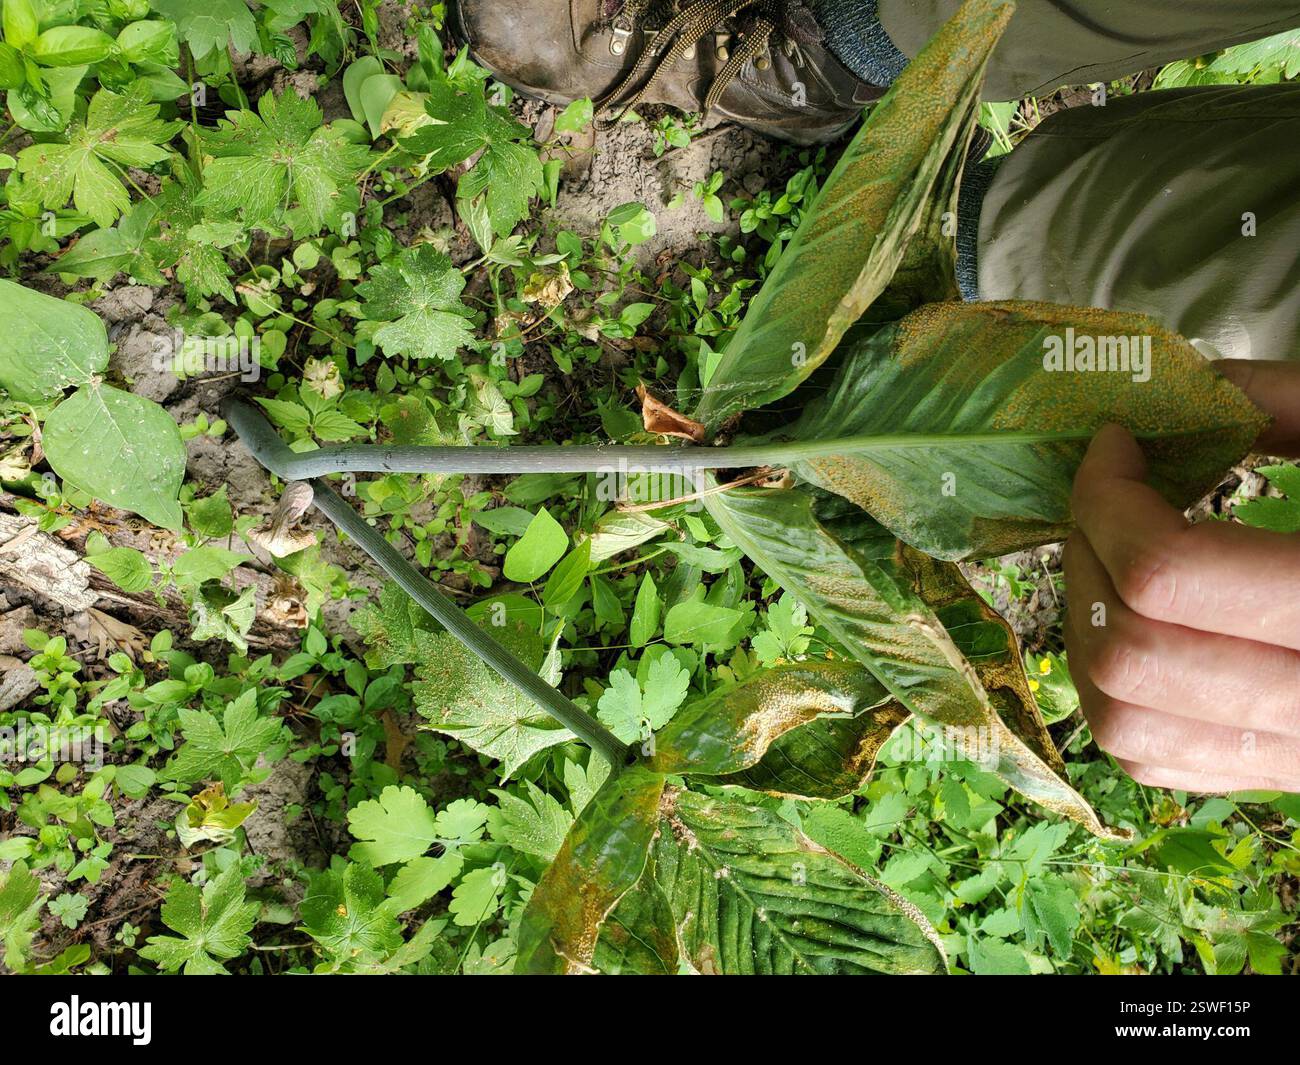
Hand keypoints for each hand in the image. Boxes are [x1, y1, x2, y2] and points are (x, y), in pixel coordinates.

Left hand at [1064, 360, 1299, 792]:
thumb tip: (1180, 389)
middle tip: (1106, 494)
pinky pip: (1150, 758)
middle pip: (1131, 654)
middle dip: (1087, 556)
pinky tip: (1144, 618)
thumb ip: (1292, 402)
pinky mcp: (1286, 779)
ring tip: (1109, 553)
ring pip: (1122, 724)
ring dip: (1085, 625)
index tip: (1117, 442)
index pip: (1172, 573)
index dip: (1111, 495)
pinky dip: (1115, 686)